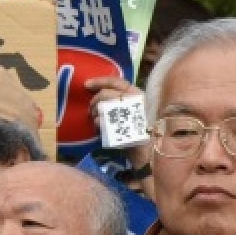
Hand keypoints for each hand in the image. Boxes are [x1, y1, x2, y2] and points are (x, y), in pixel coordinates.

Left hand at [88, 75, 153, 190]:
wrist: (149, 153)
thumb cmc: (141, 132)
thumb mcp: (135, 111)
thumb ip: (122, 101)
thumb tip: (100, 93)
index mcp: (139, 95)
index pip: (117, 82)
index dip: (100, 81)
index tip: (86, 84)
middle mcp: (135, 101)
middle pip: (105, 95)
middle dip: (94, 102)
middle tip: (91, 110)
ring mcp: (128, 113)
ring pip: (100, 107)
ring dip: (95, 115)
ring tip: (98, 123)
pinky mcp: (121, 127)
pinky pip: (100, 122)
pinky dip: (97, 126)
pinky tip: (100, 131)